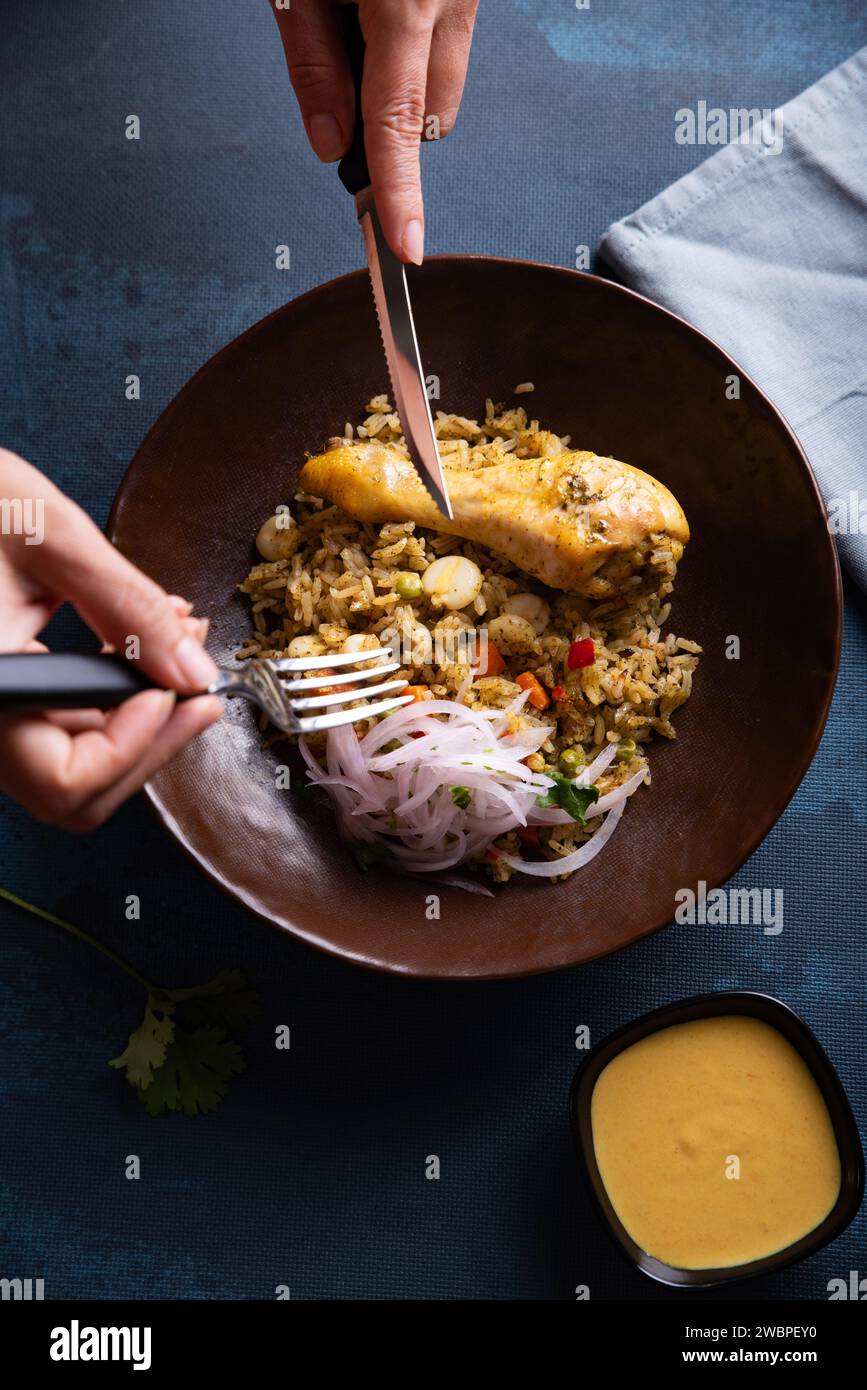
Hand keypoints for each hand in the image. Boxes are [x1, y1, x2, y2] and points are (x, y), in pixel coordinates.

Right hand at [0, 448, 221, 830]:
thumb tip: (190, 667)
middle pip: (74, 789)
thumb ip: (127, 608)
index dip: (133, 747)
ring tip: (175, 655)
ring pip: (68, 768)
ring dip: (135, 723)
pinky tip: (137, 654)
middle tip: (200, 695)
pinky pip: (52, 731)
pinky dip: (105, 703)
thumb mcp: (48, 535)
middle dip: (148, 742)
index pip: (63, 781)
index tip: (174, 693)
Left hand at [270, 0, 478, 262]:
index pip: (399, 120)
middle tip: (338, 68)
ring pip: (444, 92)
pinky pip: (449, 54)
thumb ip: (314, 66)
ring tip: (358, 23)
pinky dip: (416, 56)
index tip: (405, 248)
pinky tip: (382, 12)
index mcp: (404, 0)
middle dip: (389, 123)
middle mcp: (450, 1)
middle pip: (430, 118)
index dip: (399, 192)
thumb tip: (332, 146)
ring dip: (404, 87)